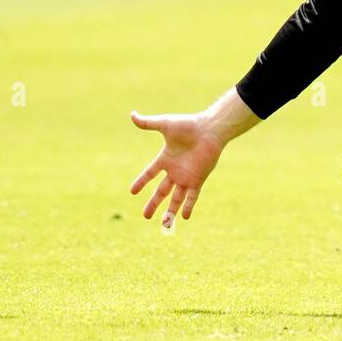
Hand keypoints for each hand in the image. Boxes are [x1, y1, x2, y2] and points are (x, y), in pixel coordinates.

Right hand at [129, 110, 225, 226]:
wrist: (210, 129)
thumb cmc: (188, 125)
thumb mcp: (165, 124)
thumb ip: (148, 123)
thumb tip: (132, 115)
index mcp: (166, 158)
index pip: (150, 174)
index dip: (141, 182)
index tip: (132, 191)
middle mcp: (175, 170)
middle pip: (162, 191)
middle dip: (153, 203)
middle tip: (145, 216)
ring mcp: (187, 176)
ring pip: (176, 198)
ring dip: (170, 211)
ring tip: (164, 225)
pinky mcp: (198, 179)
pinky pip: (192, 196)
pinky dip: (188, 206)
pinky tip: (185, 217)